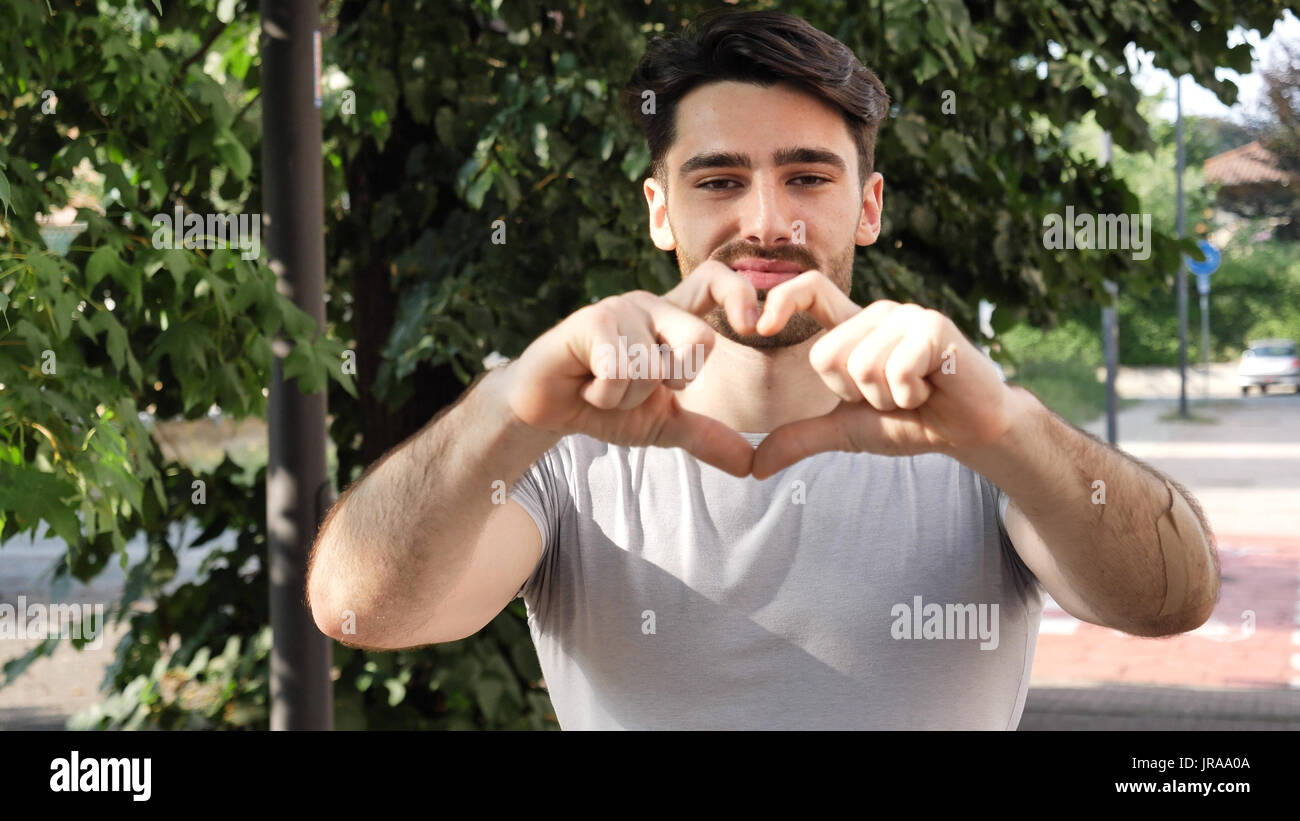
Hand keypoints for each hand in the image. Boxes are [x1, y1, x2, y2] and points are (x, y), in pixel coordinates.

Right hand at [503, 260, 760, 476]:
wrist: (546, 410)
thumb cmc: (605, 404)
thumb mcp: (663, 424)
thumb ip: (707, 437)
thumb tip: (753, 466)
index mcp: (673, 320)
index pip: (716, 282)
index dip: (741, 296)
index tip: (751, 328)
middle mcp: (650, 306)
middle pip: (701, 339)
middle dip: (676, 382)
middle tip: (643, 387)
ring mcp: (620, 309)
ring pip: (654, 367)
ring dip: (628, 397)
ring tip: (604, 388)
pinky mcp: (590, 322)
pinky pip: (620, 371)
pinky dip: (605, 395)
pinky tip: (586, 386)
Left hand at [750, 271, 1014, 478]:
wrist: (969, 431)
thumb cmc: (910, 421)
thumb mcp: (846, 430)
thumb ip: (800, 439)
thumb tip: (755, 467)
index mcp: (854, 328)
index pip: (811, 291)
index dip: (782, 299)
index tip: (759, 328)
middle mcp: (878, 313)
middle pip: (826, 356)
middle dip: (853, 394)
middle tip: (889, 395)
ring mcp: (906, 316)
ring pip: (860, 367)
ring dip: (885, 398)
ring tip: (912, 392)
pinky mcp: (933, 327)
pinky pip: (894, 370)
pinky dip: (909, 395)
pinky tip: (931, 388)